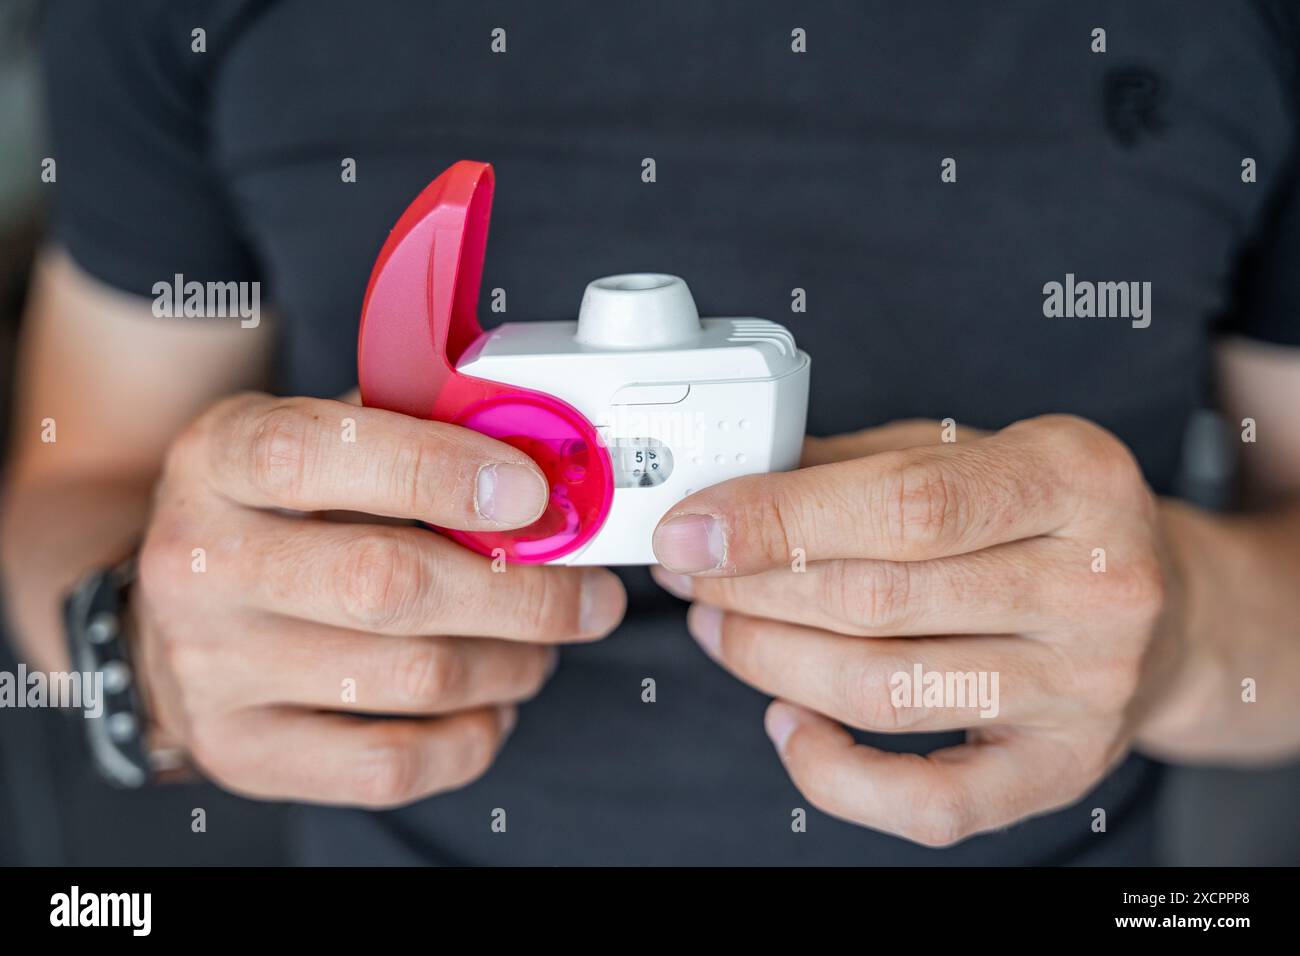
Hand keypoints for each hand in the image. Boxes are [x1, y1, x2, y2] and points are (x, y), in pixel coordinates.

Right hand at [134, 392, 625, 806]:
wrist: (171, 616)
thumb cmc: (276, 511)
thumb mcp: (318, 436)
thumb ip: (415, 430)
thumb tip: (541, 453)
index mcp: (216, 458)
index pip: (316, 454)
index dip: (436, 470)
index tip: (532, 495)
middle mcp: (198, 563)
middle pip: (386, 582)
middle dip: (521, 593)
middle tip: (591, 597)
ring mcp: (211, 667)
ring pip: (410, 677)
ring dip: (512, 663)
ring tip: (542, 645)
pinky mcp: (241, 750)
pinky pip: (388, 765)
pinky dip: (470, 738)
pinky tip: (490, 705)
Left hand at [651, 416, 1186, 846]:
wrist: (1162, 608)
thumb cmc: (1042, 518)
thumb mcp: (967, 452)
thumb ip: (852, 463)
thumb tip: (726, 492)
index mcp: (1072, 479)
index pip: (903, 505)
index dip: (776, 521)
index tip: (691, 530)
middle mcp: (1095, 586)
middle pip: (880, 600)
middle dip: (752, 590)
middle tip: (691, 575)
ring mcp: (1084, 689)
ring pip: (886, 691)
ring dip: (770, 662)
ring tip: (718, 629)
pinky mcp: (1060, 769)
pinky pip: (929, 801)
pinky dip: (835, 772)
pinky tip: (785, 721)